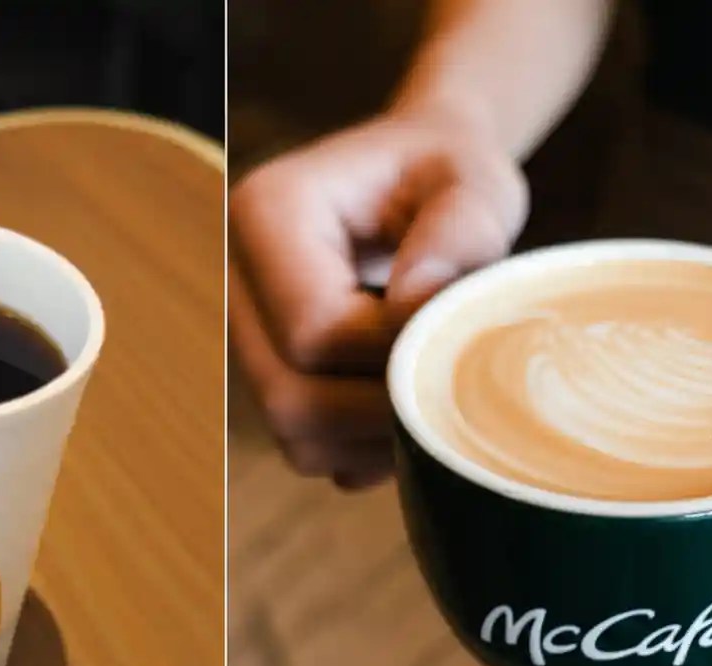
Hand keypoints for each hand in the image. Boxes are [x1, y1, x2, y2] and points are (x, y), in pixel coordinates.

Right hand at [230, 107, 528, 487]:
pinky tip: (408, 405)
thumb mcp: (476, 181)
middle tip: (453, 387)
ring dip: (372, 437)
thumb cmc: (448, 172)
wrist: (421, 180)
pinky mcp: (267, 372)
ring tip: (436, 397)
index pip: (313, 327)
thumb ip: (461, 230)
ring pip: (292, 431)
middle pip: (288, 393)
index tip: (455, 335)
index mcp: (267, 212)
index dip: (391, 354)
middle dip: (380, 409)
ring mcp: (244, 333)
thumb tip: (414, 304)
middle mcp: (235, 278)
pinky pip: (304, 445)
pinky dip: (361, 448)